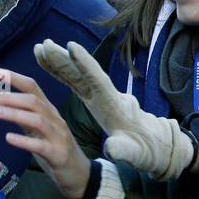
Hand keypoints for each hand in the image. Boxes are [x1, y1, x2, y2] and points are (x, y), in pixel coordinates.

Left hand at [0, 69, 91, 198]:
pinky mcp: (58, 155)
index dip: (16, 79)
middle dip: (10, 97)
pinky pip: (41, 146)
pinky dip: (24, 141)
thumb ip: (24, 117)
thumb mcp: (40, 130)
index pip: (34, 89)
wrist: (80, 174)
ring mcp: (59, 137)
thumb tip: (3, 103)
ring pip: (38, 120)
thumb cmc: (57, 150)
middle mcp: (56, 121)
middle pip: (35, 102)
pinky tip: (9, 138)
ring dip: (15, 114)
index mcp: (50, 112)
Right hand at [34, 40, 195, 180]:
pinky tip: (52, 64)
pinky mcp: (98, 100)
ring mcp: (103, 97)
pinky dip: (63, 72)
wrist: (157, 146)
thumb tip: (111, 149)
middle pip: (84, 74)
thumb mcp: (135, 154)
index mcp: (115, 107)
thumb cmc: (145, 151)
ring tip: (42, 47)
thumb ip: (123, 150)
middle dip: (65, 59)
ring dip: (60, 62)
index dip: (86, 65)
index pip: (99, 82)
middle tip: (46, 44)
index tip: (72, 46)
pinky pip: (77, 82)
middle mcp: (108, 97)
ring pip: (78, 76)